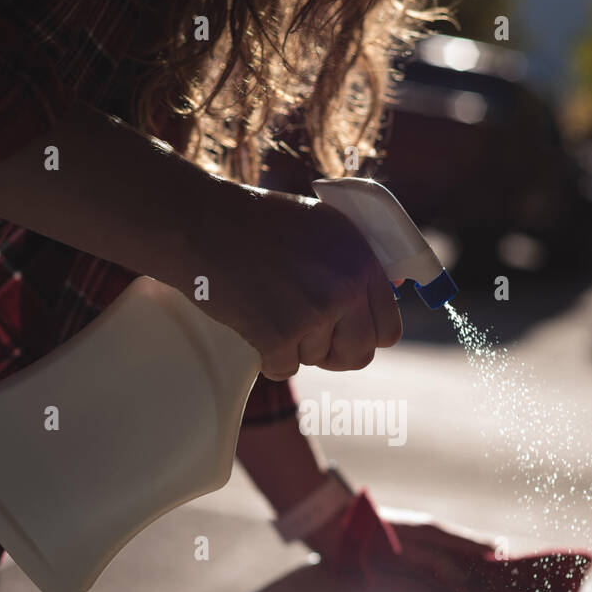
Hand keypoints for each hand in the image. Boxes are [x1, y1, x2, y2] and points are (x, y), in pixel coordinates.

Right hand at [194, 187, 402, 379]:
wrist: (203, 224)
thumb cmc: (256, 223)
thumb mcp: (322, 228)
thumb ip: (351, 265)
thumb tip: (376, 299)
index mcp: (363, 260)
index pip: (389, 328)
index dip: (364, 336)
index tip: (344, 335)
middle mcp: (347, 287)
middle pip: (360, 354)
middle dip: (335, 354)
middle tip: (309, 341)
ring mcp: (315, 312)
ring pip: (317, 359)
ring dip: (294, 347)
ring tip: (269, 308)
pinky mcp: (281, 334)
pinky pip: (284, 369)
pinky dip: (267, 357)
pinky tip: (253, 323)